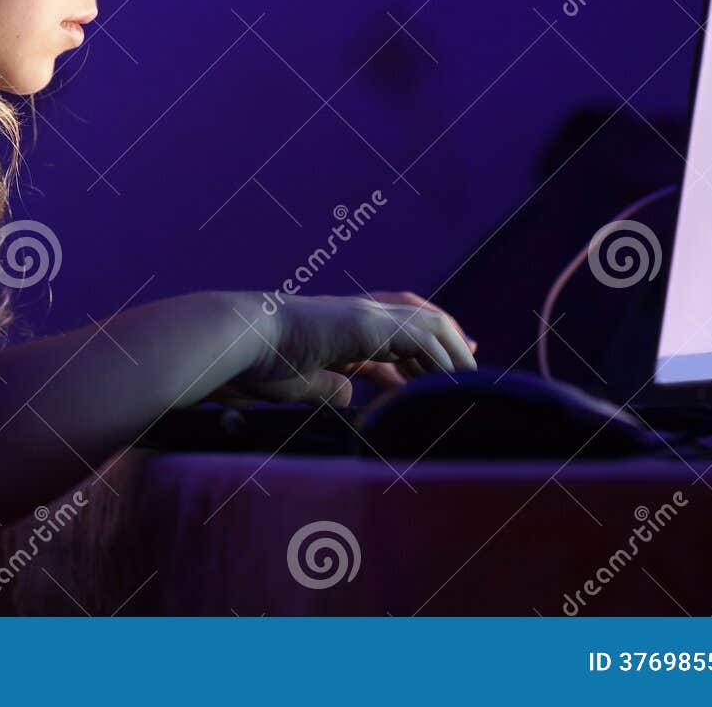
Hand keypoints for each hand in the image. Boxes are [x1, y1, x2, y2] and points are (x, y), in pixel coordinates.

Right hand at [228, 290, 476, 405]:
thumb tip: (352, 397)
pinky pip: (421, 335)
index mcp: (342, 330)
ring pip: (427, 323)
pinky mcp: (367, 323)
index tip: (443, 373)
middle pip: (418, 319)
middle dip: (448, 341)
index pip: (394, 336)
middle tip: (473, 363)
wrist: (239, 340)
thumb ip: (328, 388)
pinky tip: (451, 379)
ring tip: (469, 380)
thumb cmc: (257, 363)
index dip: (421, 354)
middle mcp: (357, 316)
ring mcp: (364, 315)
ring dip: (451, 350)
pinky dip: (441, 356)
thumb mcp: (301, 382)